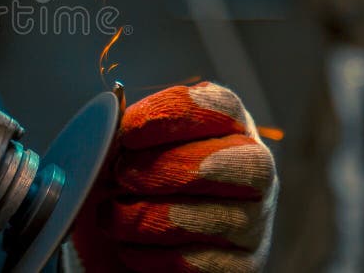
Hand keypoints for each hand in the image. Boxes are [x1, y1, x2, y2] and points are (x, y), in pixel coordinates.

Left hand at [73, 82, 277, 271]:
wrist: (118, 243)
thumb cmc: (124, 183)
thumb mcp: (118, 150)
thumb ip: (118, 133)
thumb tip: (109, 123)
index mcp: (224, 126)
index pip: (222, 107)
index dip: (177, 113)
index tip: (129, 130)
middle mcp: (251, 171)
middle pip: (244, 161)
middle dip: (173, 168)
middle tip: (123, 175)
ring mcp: (254, 222)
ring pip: (225, 218)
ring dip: (155, 216)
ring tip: (112, 216)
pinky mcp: (242, 267)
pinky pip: (209, 264)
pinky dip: (160, 256)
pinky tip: (129, 247)